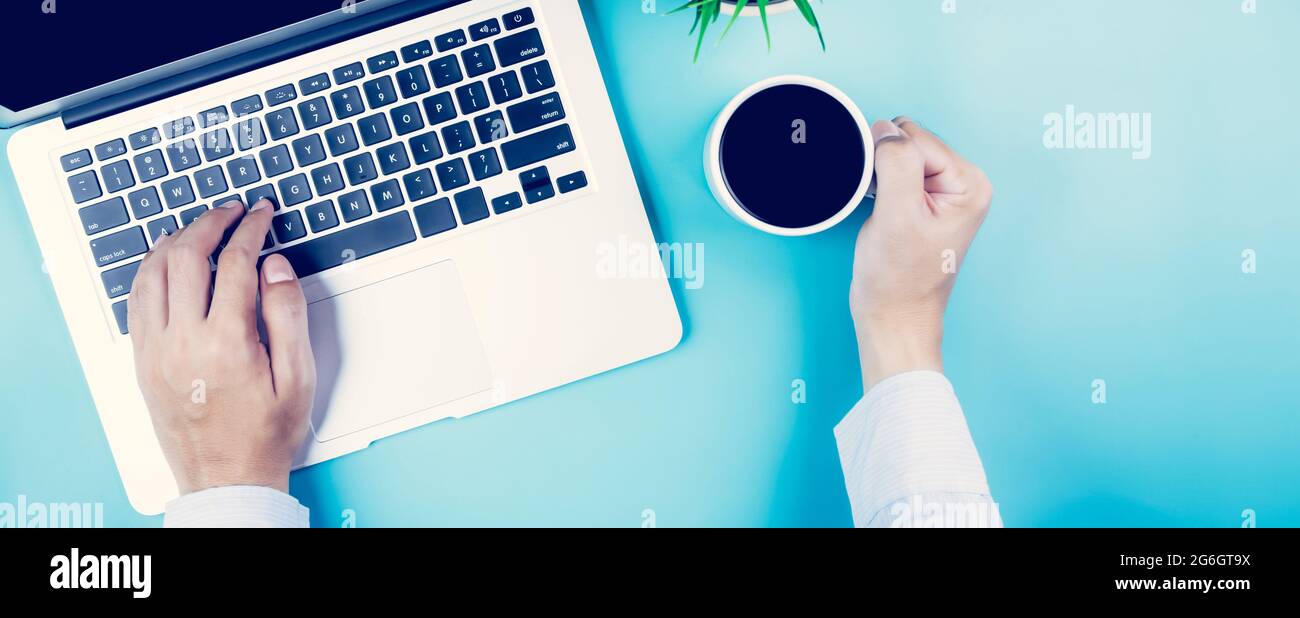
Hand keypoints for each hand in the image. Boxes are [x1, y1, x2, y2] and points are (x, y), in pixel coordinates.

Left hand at [127, 199, 315, 494]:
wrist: (226, 478)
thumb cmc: (265, 433)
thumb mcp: (298, 376)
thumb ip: (288, 315)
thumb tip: (275, 268)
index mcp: (227, 342)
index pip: (235, 263)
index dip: (251, 229)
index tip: (261, 213)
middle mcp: (184, 341)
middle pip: (188, 256)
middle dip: (211, 223)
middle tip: (232, 210)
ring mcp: (157, 350)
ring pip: (154, 272)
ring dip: (176, 239)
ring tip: (199, 227)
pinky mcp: (143, 360)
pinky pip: (137, 299)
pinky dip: (150, 269)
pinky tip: (166, 260)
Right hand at [851, 117, 993, 389]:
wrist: (893, 317)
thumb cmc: (899, 279)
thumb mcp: (897, 215)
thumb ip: (895, 163)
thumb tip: (885, 128)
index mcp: (970, 184)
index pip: (917, 138)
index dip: (888, 161)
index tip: (884, 198)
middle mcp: (964, 183)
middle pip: (910, 141)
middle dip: (886, 167)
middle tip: (885, 208)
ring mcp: (944, 193)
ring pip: (898, 154)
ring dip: (880, 176)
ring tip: (884, 213)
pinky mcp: (924, 202)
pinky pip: (894, 171)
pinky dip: (879, 184)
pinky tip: (881, 211)